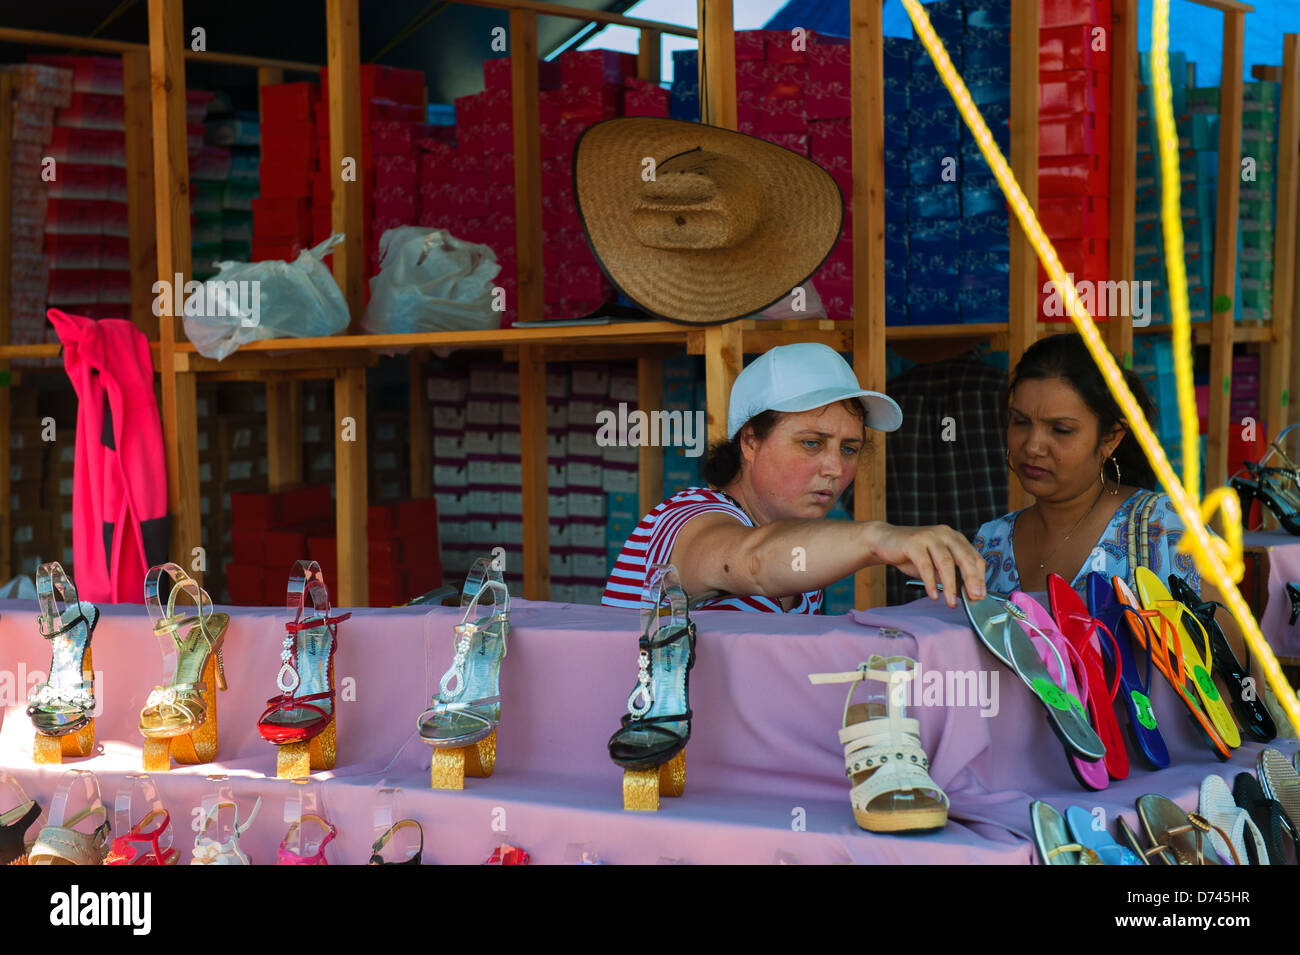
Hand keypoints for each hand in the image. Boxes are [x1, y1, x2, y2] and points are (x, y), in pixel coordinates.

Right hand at [866, 523, 986, 607]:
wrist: (884, 541)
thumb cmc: (912, 554)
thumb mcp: (936, 566)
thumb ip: (951, 576)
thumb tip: (967, 594)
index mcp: (955, 538)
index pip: (975, 557)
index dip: (980, 577)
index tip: (980, 595)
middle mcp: (945, 534)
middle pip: (964, 558)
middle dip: (972, 579)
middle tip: (975, 597)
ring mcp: (929, 537)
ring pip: (946, 562)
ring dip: (950, 585)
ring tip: (951, 603)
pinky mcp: (913, 543)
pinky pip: (925, 565)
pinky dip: (930, 582)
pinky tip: (933, 594)